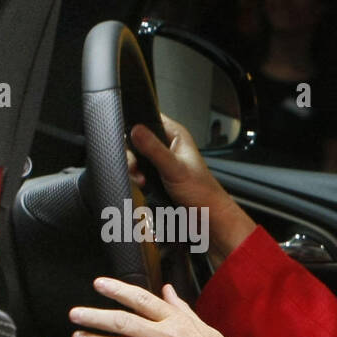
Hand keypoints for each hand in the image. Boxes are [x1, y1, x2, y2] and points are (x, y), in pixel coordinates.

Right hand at [126, 113, 256, 265]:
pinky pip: (139, 172)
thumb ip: (153, 149)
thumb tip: (135, 130)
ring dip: (134, 168)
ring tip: (141, 180)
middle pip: (138, 139)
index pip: (151, 118)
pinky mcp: (156, 176)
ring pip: (136, 157)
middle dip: (132, 154)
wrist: (206, 219)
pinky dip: (137, 178)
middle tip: (135, 166)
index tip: (129, 137)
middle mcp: (167, 145)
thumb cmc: (201, 192)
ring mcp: (161, 161)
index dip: (137, 124)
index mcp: (176, 135)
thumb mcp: (174, 168)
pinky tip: (142, 185)